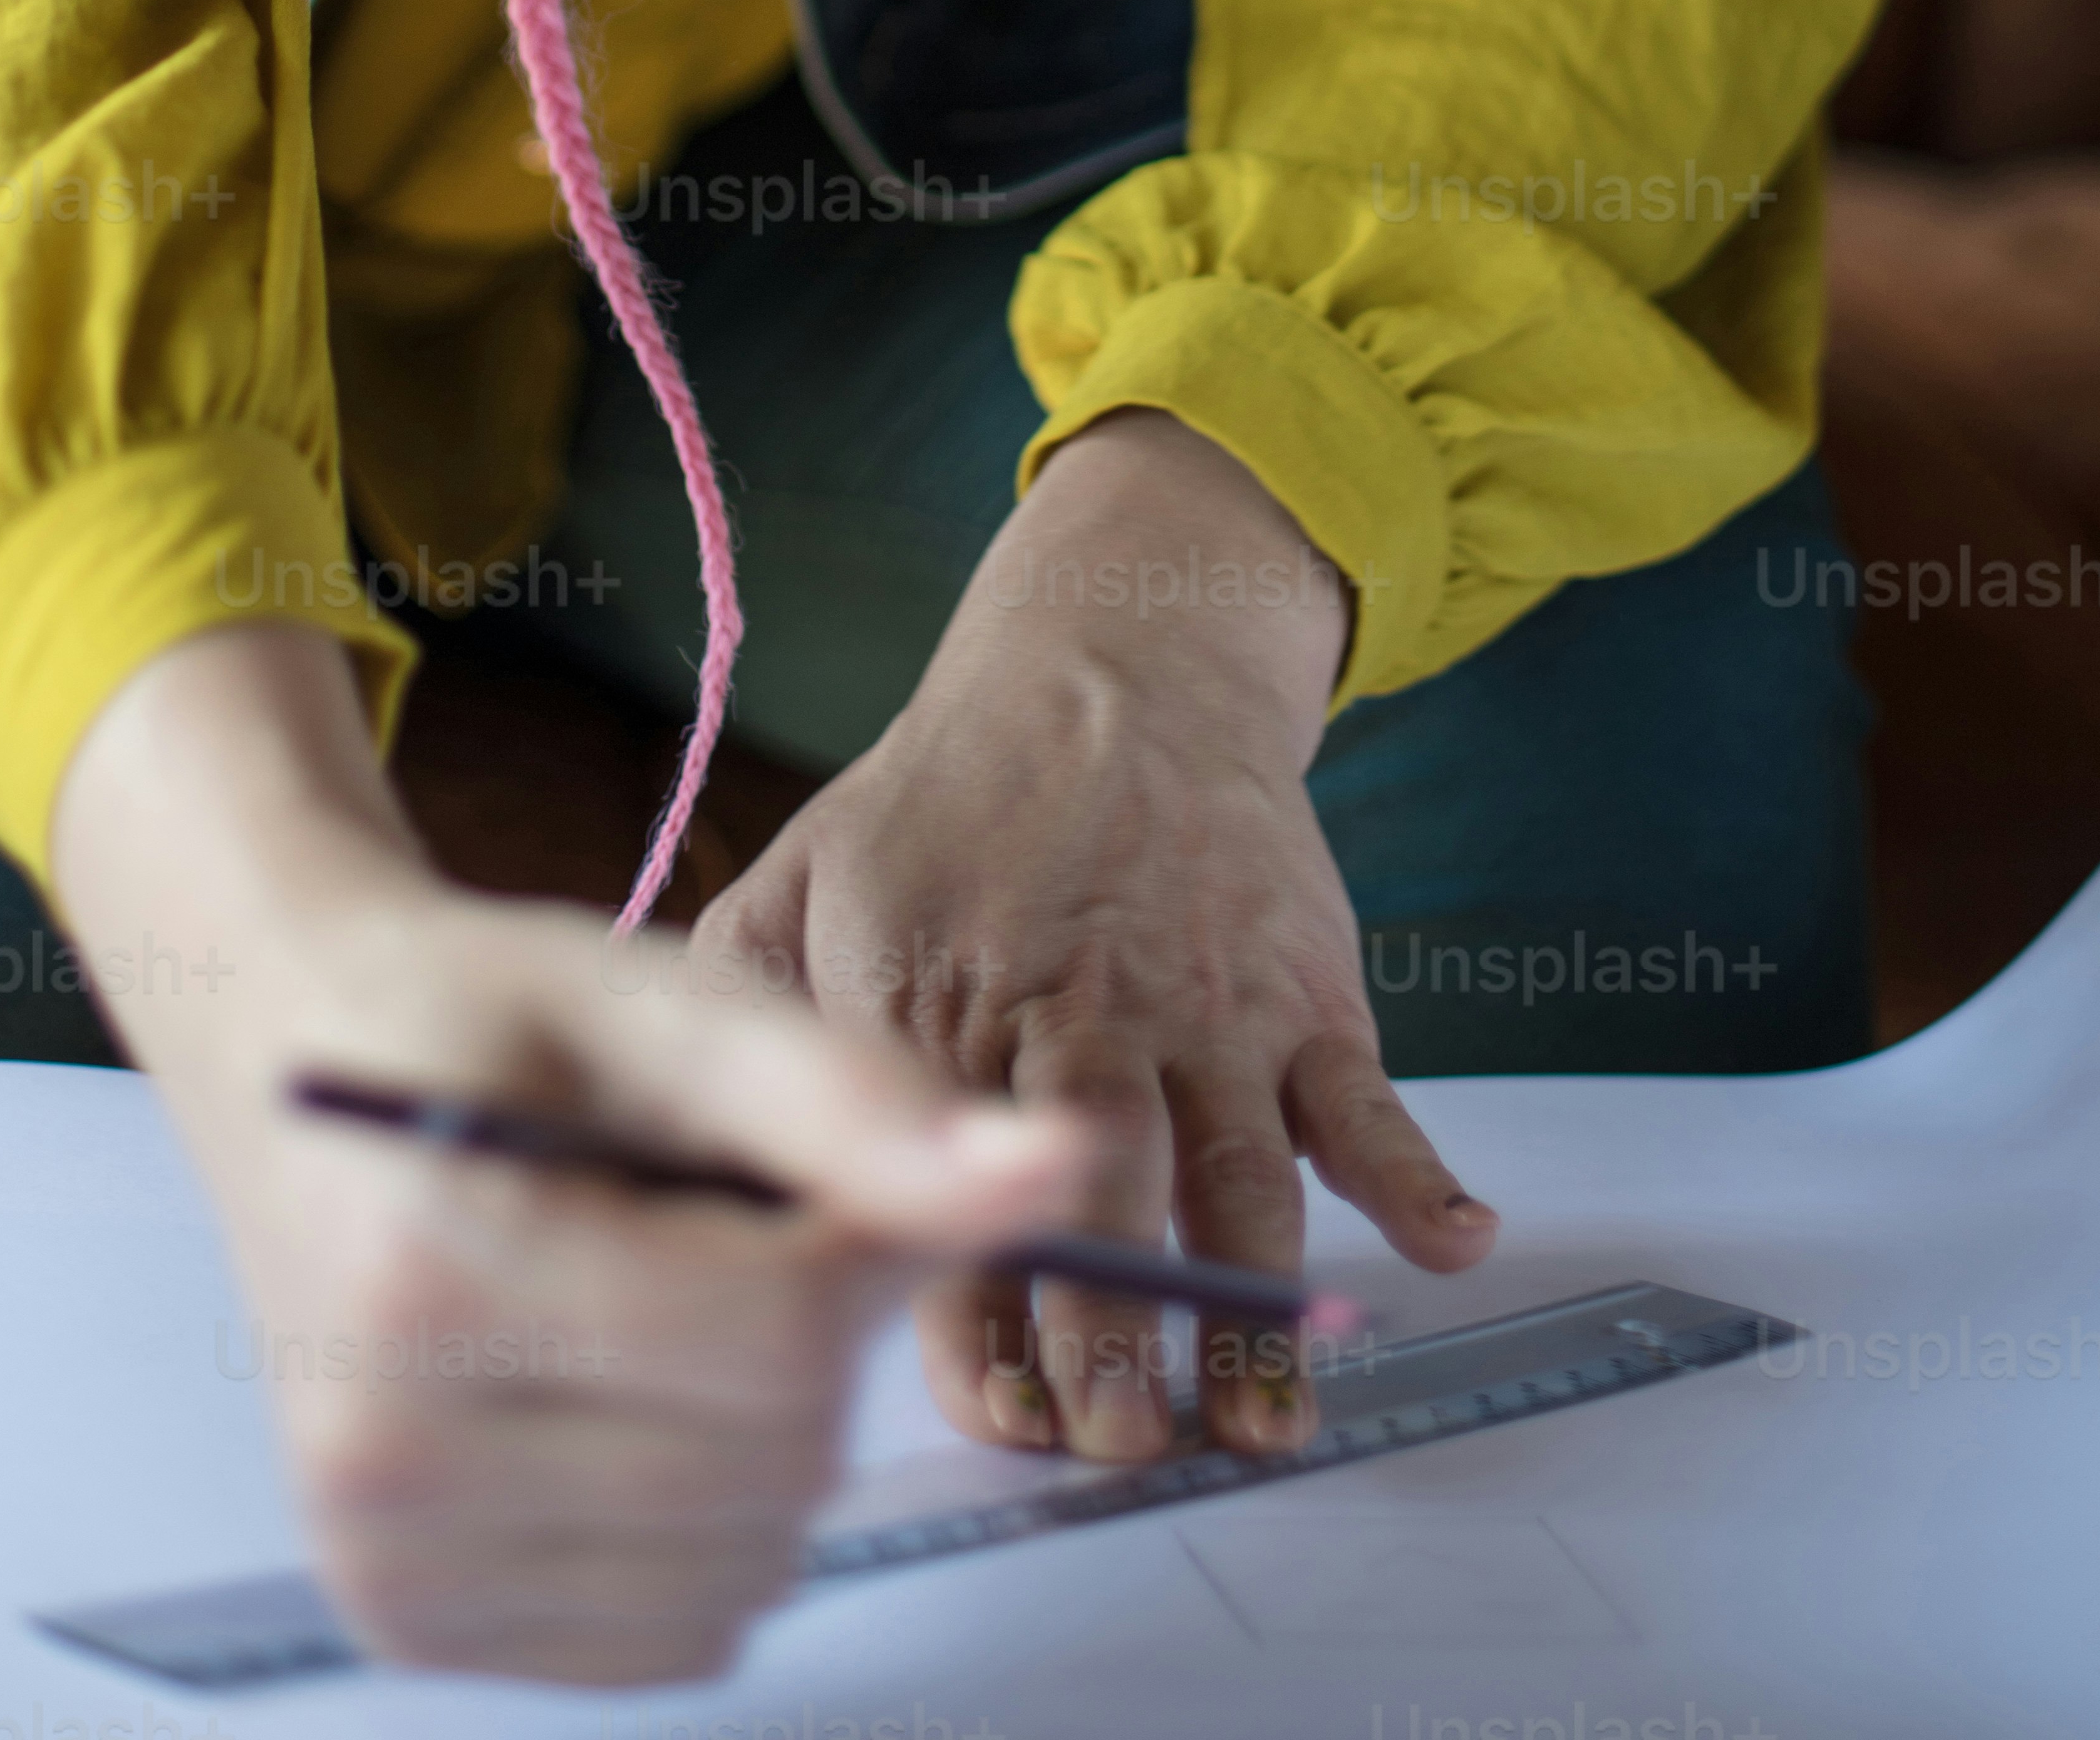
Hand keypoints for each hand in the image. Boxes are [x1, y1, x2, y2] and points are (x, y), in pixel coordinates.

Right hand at [49, 624, 1093, 1691]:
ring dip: (767, 1442)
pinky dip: (706, 1530)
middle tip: (730, 1224)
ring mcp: (390, 1559)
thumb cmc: (479, 1019)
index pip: (774, 1346)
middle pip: (772, 1462)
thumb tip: (1053, 1171)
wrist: (292, 1063)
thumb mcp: (663, 1001)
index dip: (864, 1251)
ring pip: (747, 1566)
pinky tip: (628, 1404)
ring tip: (664, 1301)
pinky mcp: (410, 1626)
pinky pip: (676, 1633)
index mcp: (434, 1267)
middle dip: (812, 1338)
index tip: (838, 1174)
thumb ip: (854, 1101)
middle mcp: (389, 1445)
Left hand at [682, 410, 1497, 1461]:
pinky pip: (1367, 1092)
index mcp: (937, 1000)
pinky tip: (1448, 1246)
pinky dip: (1415, 1170)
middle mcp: (1073, 1009)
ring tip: (1257, 1422)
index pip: (942, 1182)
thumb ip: (731, 1019)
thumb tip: (651, 1158)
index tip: (993, 1415)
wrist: (1117, 655)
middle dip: (1107, 1325)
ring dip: (1251, 1303)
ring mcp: (1203, 1003)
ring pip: (1235, 1175)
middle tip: (1119, 1445)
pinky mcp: (1301, 987)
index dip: (971, 1309)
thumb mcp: (804, 878)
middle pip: (1094, 1184)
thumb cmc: (948, 797)